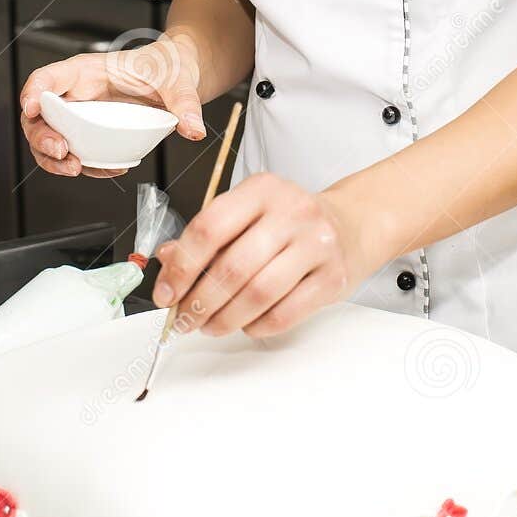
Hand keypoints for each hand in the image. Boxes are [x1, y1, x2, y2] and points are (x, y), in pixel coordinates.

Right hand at [19, 31, 206, 178]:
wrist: (177, 76)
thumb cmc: (168, 66)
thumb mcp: (178, 80)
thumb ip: (185, 102)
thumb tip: (193, 129)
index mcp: (87, 70)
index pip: (48, 76)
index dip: (34, 91)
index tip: (31, 108)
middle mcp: (77, 93)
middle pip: (40, 115)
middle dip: (42, 137)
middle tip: (62, 152)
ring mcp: (81, 114)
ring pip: (50, 138)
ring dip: (54, 159)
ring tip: (76, 169)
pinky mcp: (91, 133)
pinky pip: (75, 152)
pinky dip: (83, 165)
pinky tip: (107, 170)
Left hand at [152, 173, 371, 337]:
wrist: (350, 225)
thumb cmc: (289, 223)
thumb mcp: (248, 213)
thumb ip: (207, 235)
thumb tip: (166, 261)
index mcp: (262, 189)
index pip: (209, 227)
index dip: (181, 267)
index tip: (166, 294)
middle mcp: (291, 211)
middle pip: (232, 267)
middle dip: (199, 302)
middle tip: (184, 319)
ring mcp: (316, 244)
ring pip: (258, 293)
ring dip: (225, 319)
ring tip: (211, 325)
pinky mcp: (333, 277)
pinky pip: (285, 313)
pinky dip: (257, 326)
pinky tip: (247, 324)